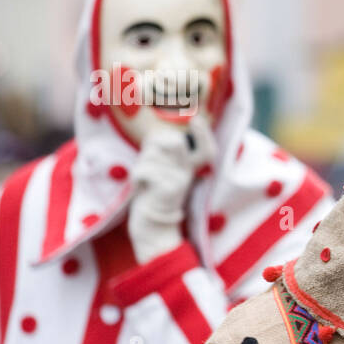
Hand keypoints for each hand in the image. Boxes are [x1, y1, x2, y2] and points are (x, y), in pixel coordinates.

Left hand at [128, 116, 214, 262]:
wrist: (151, 223)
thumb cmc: (151, 191)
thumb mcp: (161, 168)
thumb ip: (163, 150)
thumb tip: (160, 136)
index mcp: (189, 167)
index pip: (206, 150)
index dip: (204, 135)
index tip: (197, 120)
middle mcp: (189, 173)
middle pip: (173, 142)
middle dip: (152, 148)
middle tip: (147, 164)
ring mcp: (181, 181)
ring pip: (153, 155)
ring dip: (141, 165)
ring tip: (145, 180)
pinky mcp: (170, 189)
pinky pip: (146, 170)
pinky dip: (137, 177)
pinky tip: (141, 187)